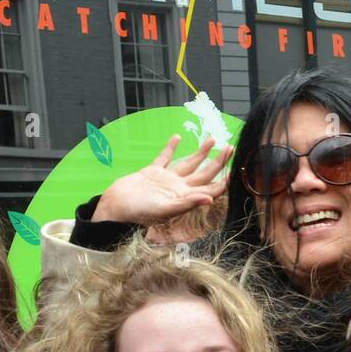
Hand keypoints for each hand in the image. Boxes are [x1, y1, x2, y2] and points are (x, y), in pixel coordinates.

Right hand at [93, 134, 232, 225]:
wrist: (114, 210)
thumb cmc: (137, 214)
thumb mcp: (164, 209)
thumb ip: (187, 203)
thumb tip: (210, 199)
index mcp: (184, 198)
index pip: (210, 189)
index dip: (224, 181)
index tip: (236, 169)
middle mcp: (178, 188)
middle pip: (204, 173)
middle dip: (218, 161)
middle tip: (230, 148)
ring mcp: (165, 180)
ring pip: (188, 163)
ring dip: (200, 152)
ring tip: (212, 140)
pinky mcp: (151, 172)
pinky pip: (164, 158)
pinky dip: (170, 148)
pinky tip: (177, 137)